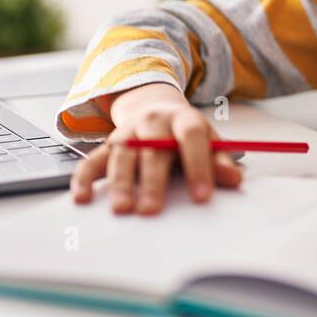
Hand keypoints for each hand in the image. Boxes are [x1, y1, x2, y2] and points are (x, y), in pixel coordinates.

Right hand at [70, 83, 242, 214]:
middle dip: (153, 182)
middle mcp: (153, 123)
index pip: (192, 139)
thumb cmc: (184, 133)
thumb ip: (220, 160)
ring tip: (122, 208)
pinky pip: (92, 159)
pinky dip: (85, 178)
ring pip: (122, 155)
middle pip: (153, 150)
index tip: (202, 196)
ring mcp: (128, 132)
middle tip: (152, 210)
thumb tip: (234, 179)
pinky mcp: (108, 144)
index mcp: (184, 119)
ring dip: (121, 183)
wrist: (156, 106)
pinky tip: (82, 196)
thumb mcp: (208, 141)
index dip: (198, 166)